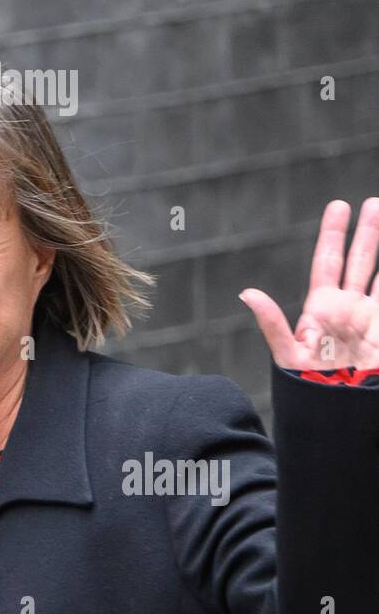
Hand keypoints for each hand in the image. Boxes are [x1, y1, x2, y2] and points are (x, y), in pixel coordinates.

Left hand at [238, 197, 378, 370]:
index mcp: (321, 308)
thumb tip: (247, 294)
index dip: (333, 235)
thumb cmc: (307, 387)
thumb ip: (272, 323)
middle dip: (367, 232)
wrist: (336, 410)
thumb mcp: (288, 355)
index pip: (328, 262)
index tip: (339, 207)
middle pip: (360, 260)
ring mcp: (369, 316)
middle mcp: (348, 307)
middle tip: (372, 203)